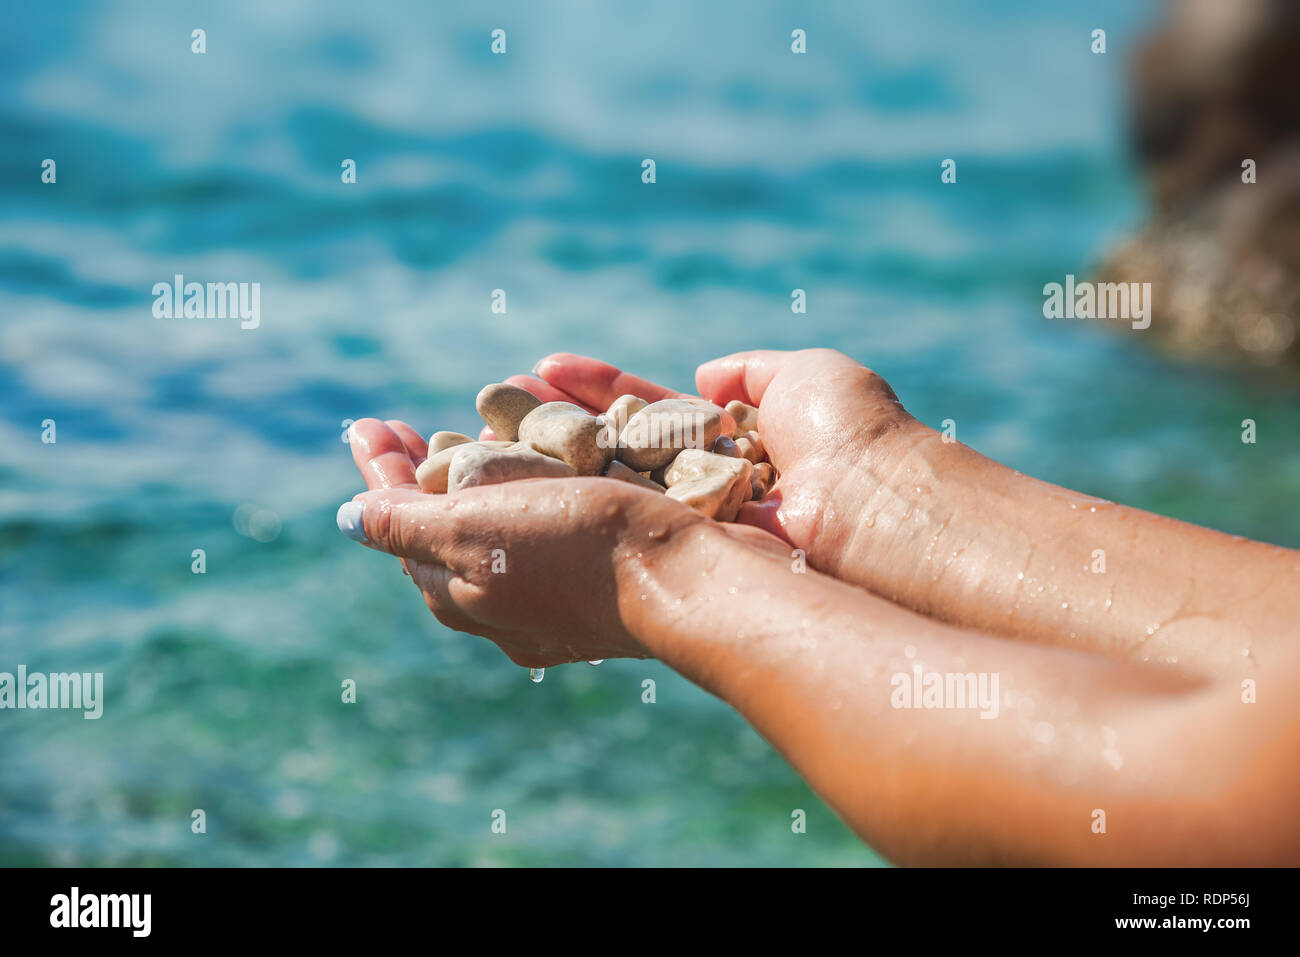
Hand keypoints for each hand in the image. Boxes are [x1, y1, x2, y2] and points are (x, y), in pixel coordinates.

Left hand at [344, 417, 707, 666]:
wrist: (696, 578)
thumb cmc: (580, 549)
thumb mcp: (472, 531)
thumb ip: (404, 524)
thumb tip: (349, 519)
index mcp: (462, 594)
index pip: (401, 524)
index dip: (383, 469)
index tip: (368, 421)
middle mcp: (508, 600)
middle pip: (457, 522)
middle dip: (437, 466)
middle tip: (421, 423)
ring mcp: (562, 592)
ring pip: (515, 517)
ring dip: (497, 462)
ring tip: (494, 418)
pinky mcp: (612, 572)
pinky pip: (565, 515)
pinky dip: (551, 475)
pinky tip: (563, 450)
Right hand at [522, 350, 920, 581]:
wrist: (869, 503)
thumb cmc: (845, 430)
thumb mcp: (805, 373)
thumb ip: (751, 371)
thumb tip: (709, 374)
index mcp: (734, 443)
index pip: (652, 411)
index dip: (601, 392)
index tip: (548, 369)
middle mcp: (703, 488)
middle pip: (616, 448)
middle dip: (559, 423)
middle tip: (495, 399)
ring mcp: (690, 525)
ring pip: (607, 485)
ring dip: (548, 457)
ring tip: (485, 431)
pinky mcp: (686, 556)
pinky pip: (618, 519)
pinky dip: (570, 496)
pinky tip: (517, 476)